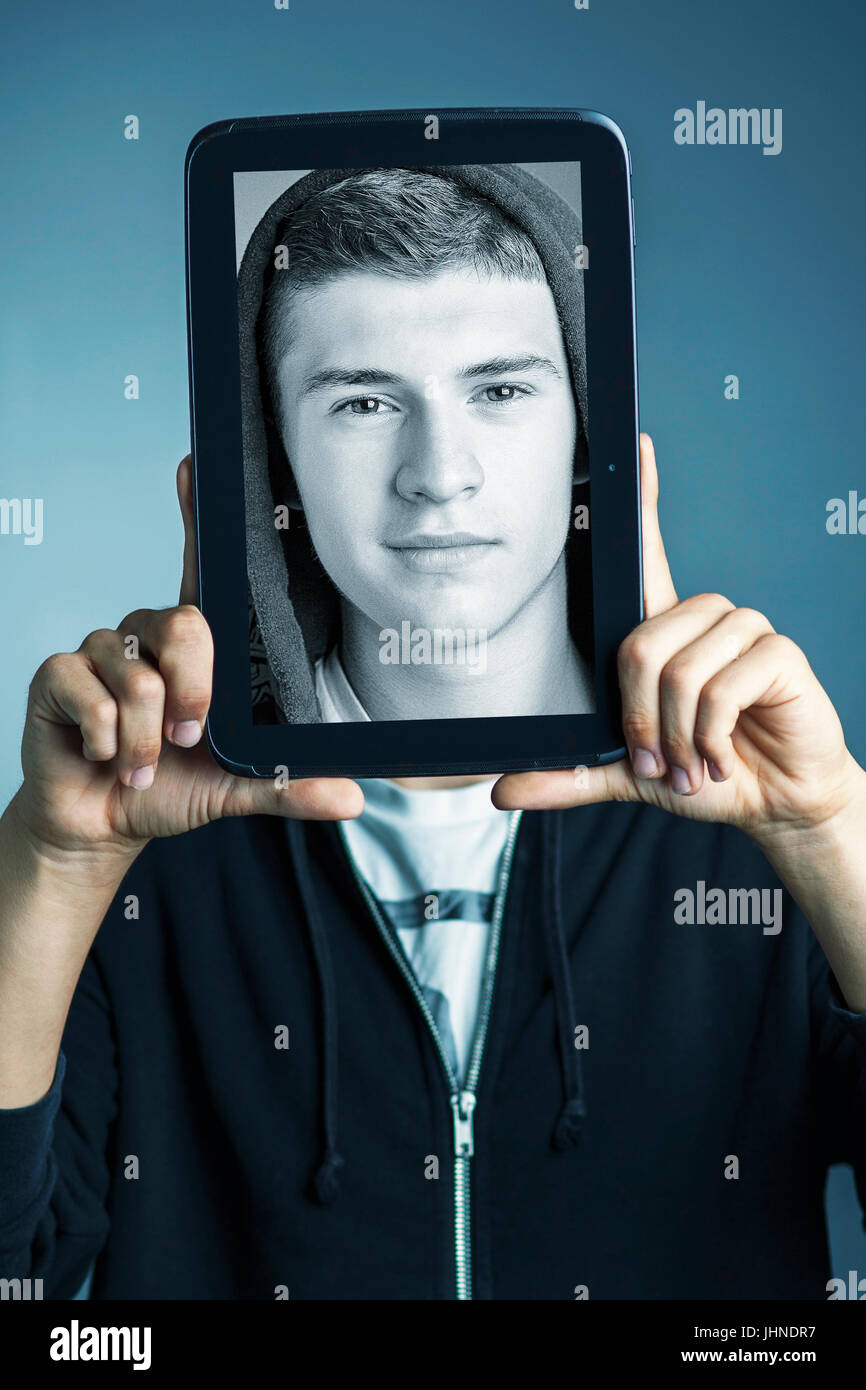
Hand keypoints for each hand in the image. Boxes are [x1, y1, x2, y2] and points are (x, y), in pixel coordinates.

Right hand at [12, 456, 362, 859]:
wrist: (103, 823)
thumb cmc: (172, 787)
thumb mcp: (237, 787)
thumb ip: (289, 783)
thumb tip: (351, 798)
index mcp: (194, 647)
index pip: (199, 567)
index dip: (194, 514)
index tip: (193, 463)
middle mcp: (147, 635)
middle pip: (185, 626)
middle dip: (193, 694)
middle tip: (188, 740)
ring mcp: (99, 651)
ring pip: (138, 676)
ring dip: (147, 738)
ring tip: (144, 762)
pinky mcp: (57, 676)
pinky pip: (91, 695)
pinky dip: (107, 740)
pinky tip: (104, 753)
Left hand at [492, 434, 863, 839]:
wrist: (775, 802)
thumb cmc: (705, 772)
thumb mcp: (628, 774)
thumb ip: (570, 774)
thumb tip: (501, 788)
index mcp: (665, 630)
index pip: (650, 549)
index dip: (644, 495)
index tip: (636, 443)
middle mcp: (704, 618)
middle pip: (638, 645)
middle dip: (640, 722)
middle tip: (661, 763)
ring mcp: (743, 630)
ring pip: (678, 671)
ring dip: (677, 737)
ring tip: (695, 764)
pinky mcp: (778, 653)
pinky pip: (719, 689)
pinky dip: (711, 738)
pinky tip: (724, 757)